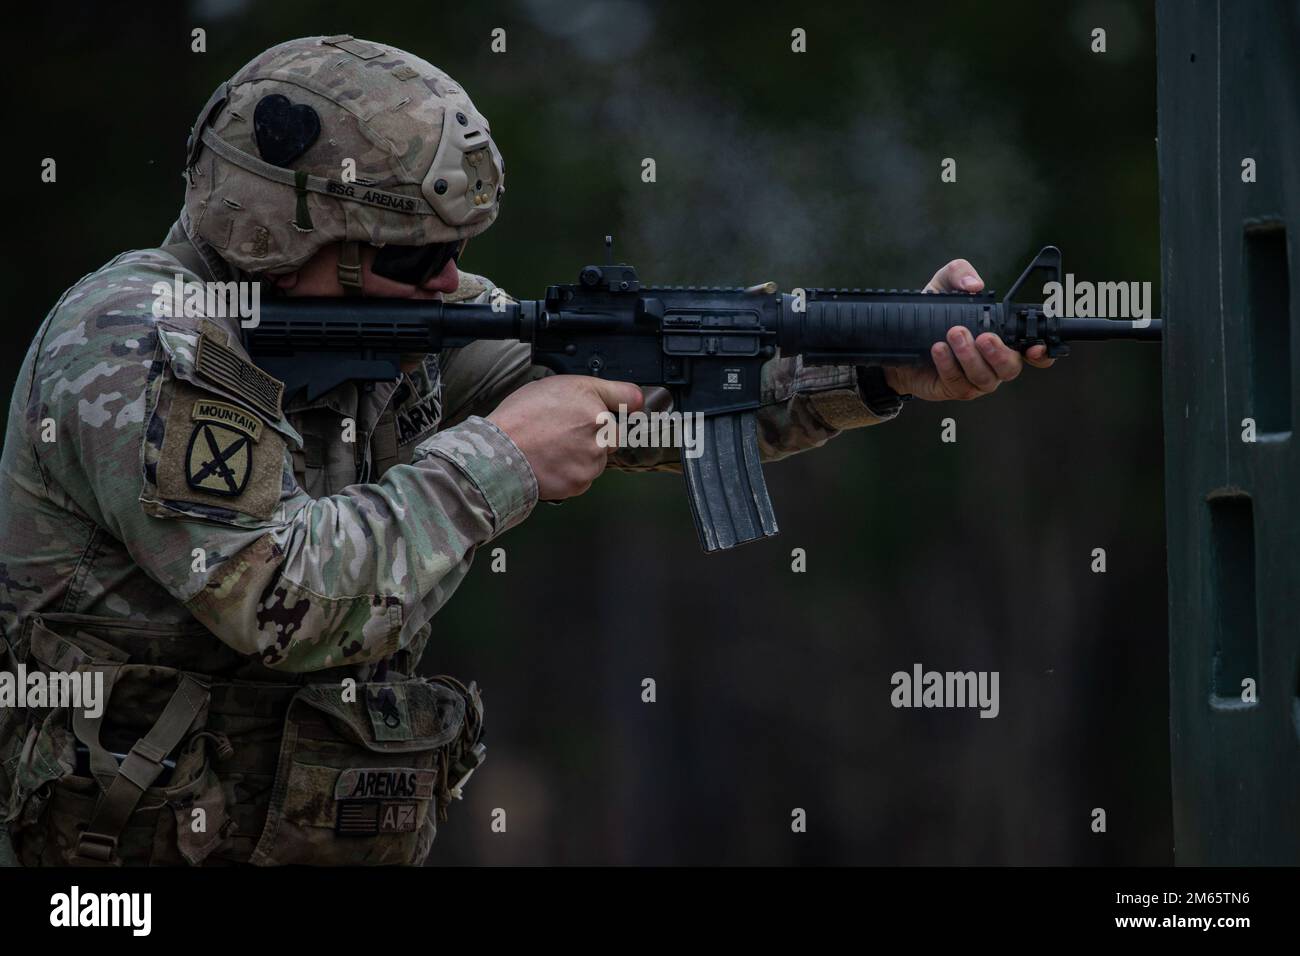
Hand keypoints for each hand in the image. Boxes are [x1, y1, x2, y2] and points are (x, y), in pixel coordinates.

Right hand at [487, 375, 644, 499]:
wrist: (498, 452)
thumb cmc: (521, 417)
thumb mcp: (560, 385)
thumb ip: (605, 391)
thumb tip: (639, 399)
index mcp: (597, 407)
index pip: (627, 404)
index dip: (613, 408)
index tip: (613, 412)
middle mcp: (601, 435)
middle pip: (610, 436)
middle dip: (593, 436)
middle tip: (562, 433)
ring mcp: (592, 462)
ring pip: (596, 460)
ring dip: (581, 457)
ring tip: (551, 448)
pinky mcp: (580, 483)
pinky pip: (582, 478)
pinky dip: (569, 474)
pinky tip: (550, 463)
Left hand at [883, 258, 1054, 401]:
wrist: (897, 341)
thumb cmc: (929, 315)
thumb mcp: (942, 286)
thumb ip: (960, 273)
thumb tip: (975, 284)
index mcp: (1001, 338)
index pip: (1032, 351)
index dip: (1042, 353)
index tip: (1035, 347)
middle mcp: (993, 362)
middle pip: (1011, 368)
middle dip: (998, 353)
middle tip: (982, 336)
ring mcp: (974, 379)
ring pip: (984, 377)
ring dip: (970, 356)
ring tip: (954, 334)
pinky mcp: (953, 389)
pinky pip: (957, 382)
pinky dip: (948, 364)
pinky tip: (937, 349)